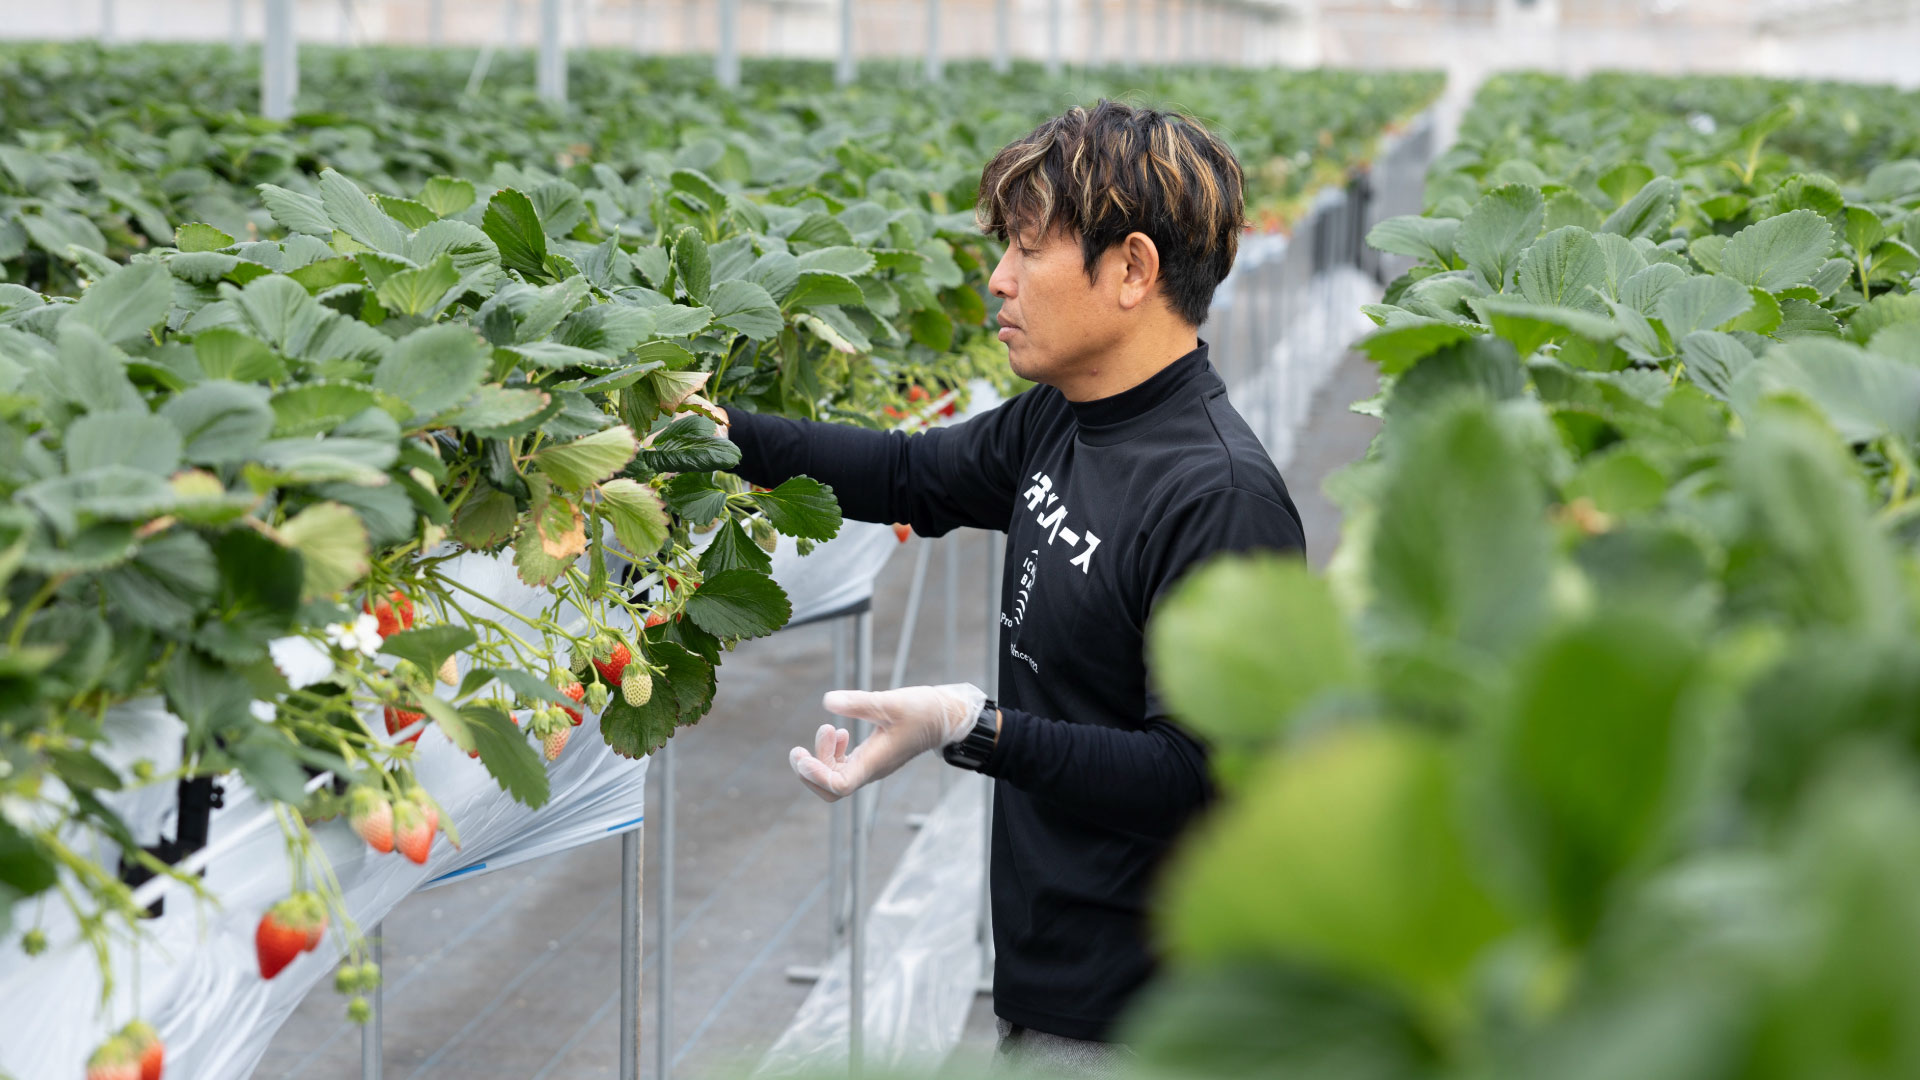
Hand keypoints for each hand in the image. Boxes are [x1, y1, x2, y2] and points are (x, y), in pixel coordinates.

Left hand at [789, 683, 987, 801]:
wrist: (945, 718)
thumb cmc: (923, 711)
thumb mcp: (890, 702)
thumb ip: (858, 703)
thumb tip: (828, 701)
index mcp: (874, 762)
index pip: (839, 786)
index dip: (816, 776)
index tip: (803, 755)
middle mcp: (870, 770)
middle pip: (830, 789)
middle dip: (809, 772)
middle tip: (800, 749)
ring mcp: (870, 766)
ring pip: (835, 778)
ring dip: (821, 757)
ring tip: (829, 729)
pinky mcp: (871, 758)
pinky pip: (843, 766)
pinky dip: (832, 753)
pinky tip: (839, 733)